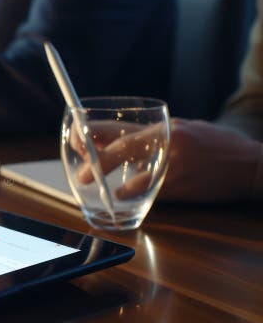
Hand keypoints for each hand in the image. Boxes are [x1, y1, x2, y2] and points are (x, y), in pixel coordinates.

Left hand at [75, 119, 260, 201]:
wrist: (253, 166)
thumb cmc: (216, 147)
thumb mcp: (184, 130)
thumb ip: (153, 136)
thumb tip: (114, 143)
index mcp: (166, 125)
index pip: (122, 128)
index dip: (94, 136)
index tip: (77, 143)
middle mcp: (168, 141)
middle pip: (122, 150)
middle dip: (97, 163)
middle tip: (83, 176)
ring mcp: (175, 165)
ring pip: (133, 177)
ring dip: (116, 187)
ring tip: (107, 191)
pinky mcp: (182, 186)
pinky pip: (149, 194)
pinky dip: (135, 196)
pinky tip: (127, 197)